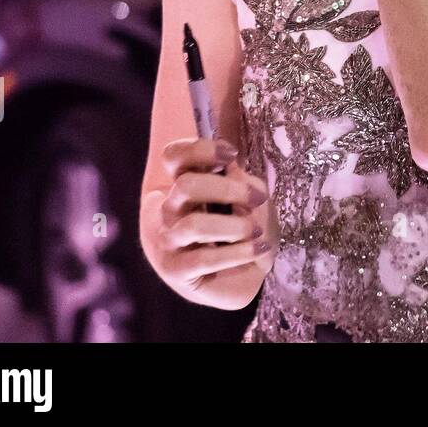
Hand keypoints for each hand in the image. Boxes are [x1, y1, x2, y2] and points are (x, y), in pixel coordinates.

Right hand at [144, 137, 276, 309]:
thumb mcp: (251, 199)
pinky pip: (205, 259)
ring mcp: (169, 240)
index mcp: (184, 183)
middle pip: (186, 186)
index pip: (174, 156)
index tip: (232, 154)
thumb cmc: (244, 229)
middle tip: (257, 198)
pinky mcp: (176, 270)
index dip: (200, 150)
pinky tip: (258, 249)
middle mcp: (170, 209)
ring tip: (255, 231)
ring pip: (194, 225)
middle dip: (227, 189)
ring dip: (233, 226)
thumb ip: (242, 183)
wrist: (239, 277)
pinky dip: (238, 253)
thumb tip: (232, 170)